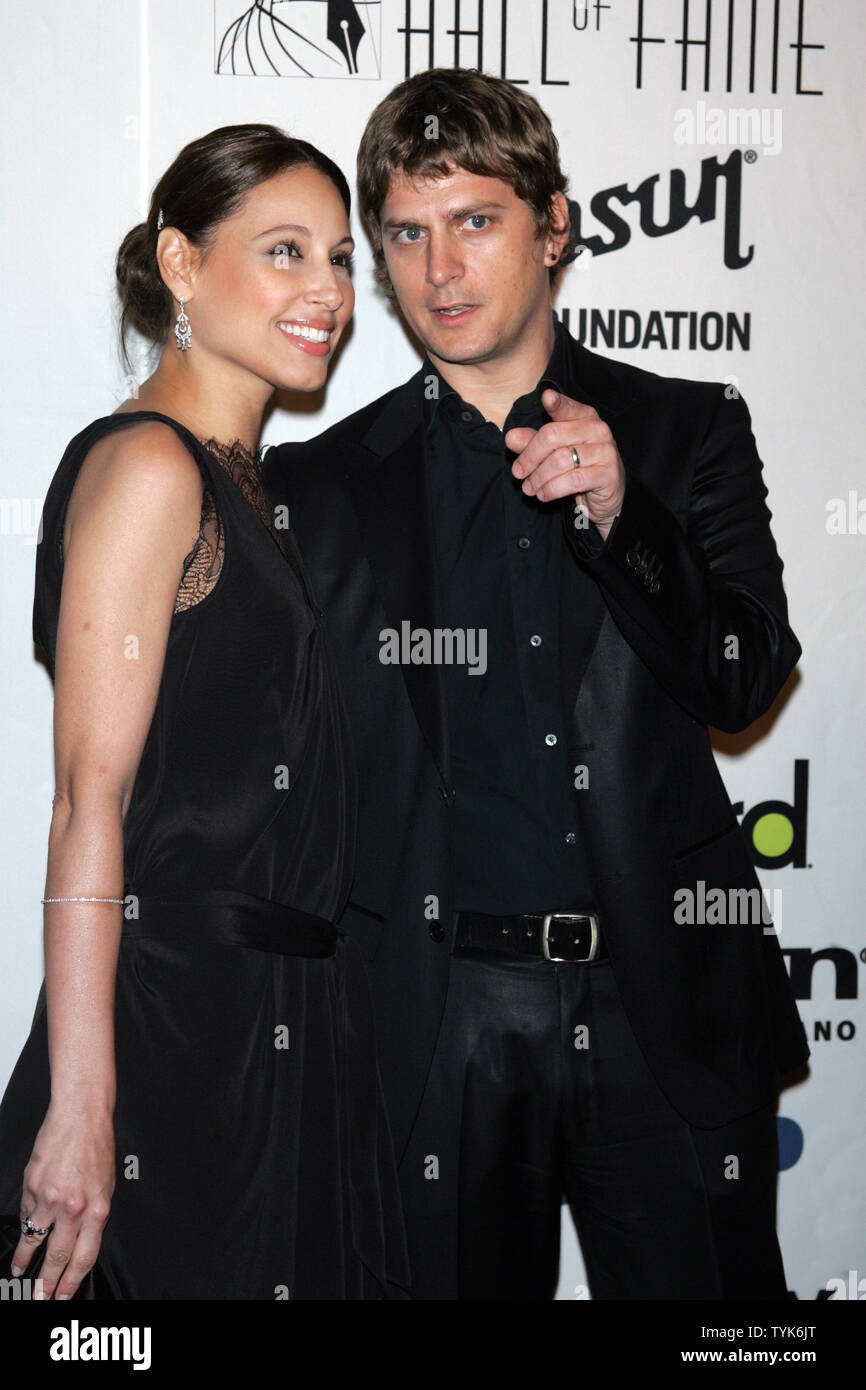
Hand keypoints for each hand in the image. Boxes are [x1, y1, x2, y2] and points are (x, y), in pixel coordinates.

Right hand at [11, 1101, 114, 1298]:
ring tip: (18, 1273)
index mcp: (98, 1210)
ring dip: (24, 1259)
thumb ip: (93, 1215)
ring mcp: (50, 1199)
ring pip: (34, 1239)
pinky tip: (23, 1233)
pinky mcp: (32, 1187)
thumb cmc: (97, 1147)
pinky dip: (24, 1225)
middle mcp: (75, 1209)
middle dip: (47, 1283)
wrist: (80, 1116)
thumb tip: (80, 1240)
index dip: (71, 1281)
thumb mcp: (106, 1186)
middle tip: (39, 1297)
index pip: (84, 1258)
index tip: (63, 1296)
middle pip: (57, 1257)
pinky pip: (26, 1214)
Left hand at [505, 389, 625, 539]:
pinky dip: (552, 489)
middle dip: (530, 457)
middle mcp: (598, 430)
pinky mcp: (608, 474)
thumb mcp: (552, 453)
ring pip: (560, 460)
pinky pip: (572, 481)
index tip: (546, 398)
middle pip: (552, 435)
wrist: (605, 496)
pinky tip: (544, 494)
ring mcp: (605, 451)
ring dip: (538, 478)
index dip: (557, 403)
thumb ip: (532, 443)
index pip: (567, 407)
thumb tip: (511, 438)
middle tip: (518, 472)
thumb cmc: (577, 468)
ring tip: (529, 488)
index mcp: (584, 417)